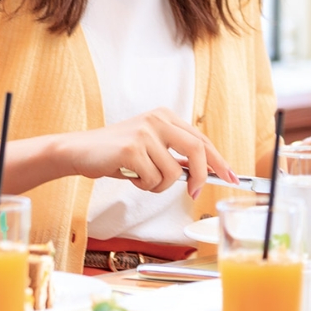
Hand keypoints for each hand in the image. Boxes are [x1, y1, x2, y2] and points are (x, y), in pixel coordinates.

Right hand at [59, 109, 237, 199]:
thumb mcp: (151, 149)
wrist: (78, 151)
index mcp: (166, 117)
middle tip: (195, 194)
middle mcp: (158, 120)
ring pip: (172, 173)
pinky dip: (144, 186)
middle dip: (202, 176)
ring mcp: (145, 133)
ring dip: (159, 186)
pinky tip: (129, 176)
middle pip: (197, 150)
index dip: (219, 161)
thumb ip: (175, 156)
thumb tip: (204, 173)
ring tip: (141, 179)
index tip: (232, 177)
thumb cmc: (116, 155)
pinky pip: (153, 180)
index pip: (201, 140)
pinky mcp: (131, 149)